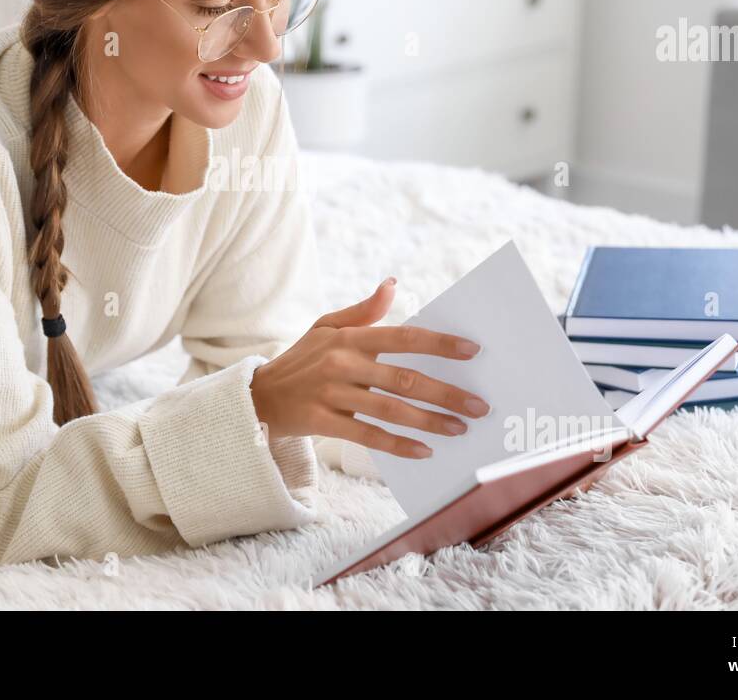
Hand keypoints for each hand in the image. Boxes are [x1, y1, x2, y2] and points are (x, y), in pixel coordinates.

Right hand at [249, 277, 488, 458]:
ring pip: (391, 409)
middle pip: (404, 379)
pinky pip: (368, 436)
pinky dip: (398, 445)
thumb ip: (363, 311)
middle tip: (478, 405)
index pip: (402, 337)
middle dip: (446, 393)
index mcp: (348, 338)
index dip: (438, 343)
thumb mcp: (325, 327)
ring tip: (459, 429)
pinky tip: (424, 451)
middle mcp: (342, 364)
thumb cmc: (301, 359)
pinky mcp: (324, 422)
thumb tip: (392, 285)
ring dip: (429, 421)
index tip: (472, 351)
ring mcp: (332, 394)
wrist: (259, 396)